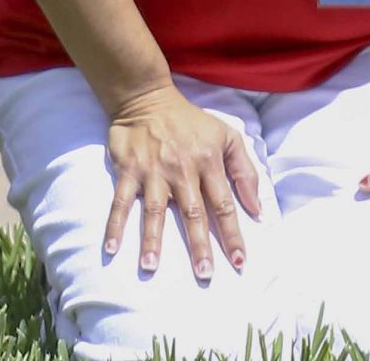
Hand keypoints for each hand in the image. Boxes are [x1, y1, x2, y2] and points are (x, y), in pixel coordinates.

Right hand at [102, 80, 261, 279]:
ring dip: (152, 239)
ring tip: (151, 266)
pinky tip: (111, 247)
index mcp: (208, 161)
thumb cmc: (191, 122)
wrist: (147, 96)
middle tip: (204, 274)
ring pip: (154, 210)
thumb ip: (244, 172)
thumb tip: (257, 210)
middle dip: (199, 245)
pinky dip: (114, 224)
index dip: (232, 234)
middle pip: (193, 212)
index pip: (224, 204)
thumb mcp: (226, 136)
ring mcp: (153, 170)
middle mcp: (181, 168)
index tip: (239, 262)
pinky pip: (120, 200)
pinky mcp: (129, 169)